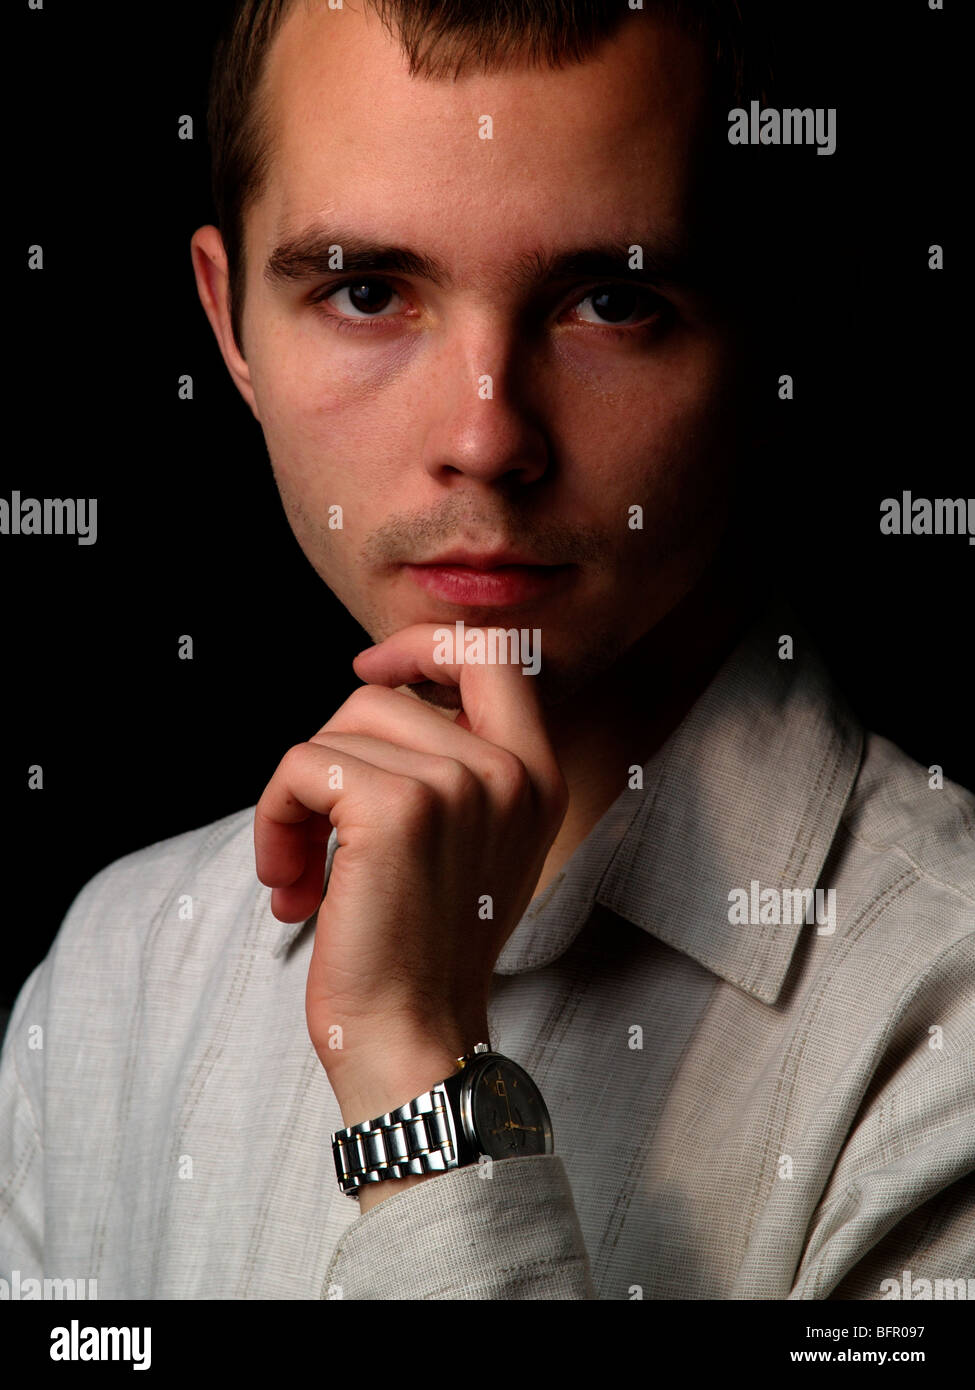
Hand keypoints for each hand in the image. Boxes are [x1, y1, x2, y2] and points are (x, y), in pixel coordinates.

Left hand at [254, 623, 567, 1124]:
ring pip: (336, 730)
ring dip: (295, 802)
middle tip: (318, 836)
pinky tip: (292, 886)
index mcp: (537, 777)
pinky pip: (302, 766)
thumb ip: (455, 767)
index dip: (424, 643)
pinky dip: (275, 821)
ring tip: (302, 873)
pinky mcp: (397, 808)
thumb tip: (382, 691)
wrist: (413, 1038)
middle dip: (331, 756)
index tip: (370, 672)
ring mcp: (459, 785)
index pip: (495, 652)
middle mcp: (510, 772)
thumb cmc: (423, 950)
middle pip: (386, 696)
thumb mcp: (470, 844)